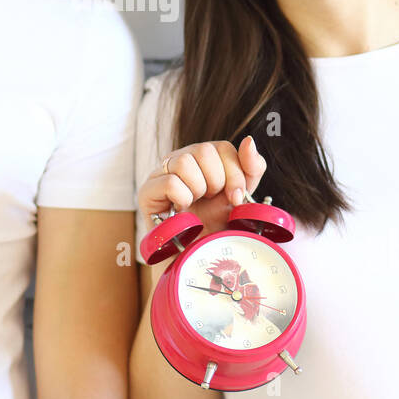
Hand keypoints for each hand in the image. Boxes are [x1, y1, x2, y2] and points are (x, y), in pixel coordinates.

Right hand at [138, 136, 266, 237]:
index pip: (222, 147)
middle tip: (211, 202)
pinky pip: (170, 182)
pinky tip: (182, 211)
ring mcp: (161, 174)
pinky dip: (182, 199)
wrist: (200, 258)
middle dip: (217, 183)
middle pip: (204, 150)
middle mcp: (180, 160)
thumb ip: (252, 167)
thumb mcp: (243, 195)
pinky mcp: (147, 193)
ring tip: (195, 206)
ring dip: (198, 190)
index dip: (234, 173)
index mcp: (203, 158)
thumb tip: (249, 141)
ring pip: (184, 162)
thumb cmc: (218, 226)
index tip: (235, 197)